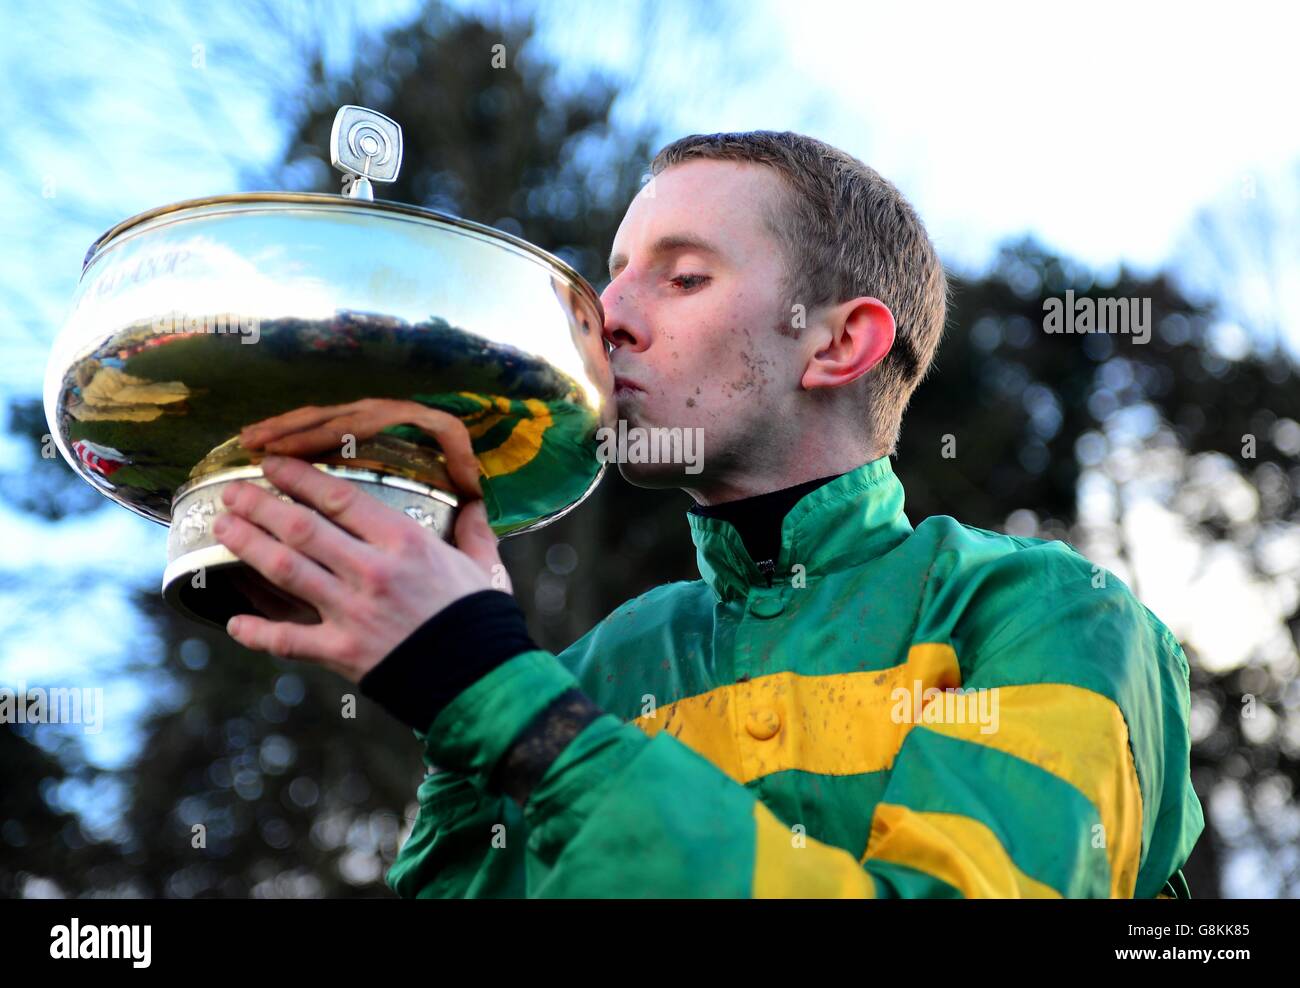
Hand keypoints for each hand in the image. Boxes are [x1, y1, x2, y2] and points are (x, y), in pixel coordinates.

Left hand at [212, 455, 508, 682]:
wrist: (481, 680)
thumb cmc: (483, 618)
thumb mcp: (484, 565)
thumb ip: (473, 530)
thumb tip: (475, 502)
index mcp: (405, 543)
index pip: (340, 498)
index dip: (300, 477)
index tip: (273, 463)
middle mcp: (372, 571)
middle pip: (301, 529)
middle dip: (260, 505)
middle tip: (232, 492)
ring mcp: (352, 612)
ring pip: (286, 571)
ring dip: (248, 546)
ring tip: (223, 527)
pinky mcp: (342, 651)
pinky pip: (288, 641)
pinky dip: (257, 633)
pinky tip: (233, 622)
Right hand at [240, 398, 482, 497]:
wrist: (469, 414)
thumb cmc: (458, 440)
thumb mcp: (462, 446)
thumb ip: (462, 462)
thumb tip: (469, 486)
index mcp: (395, 417)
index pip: (348, 427)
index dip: (314, 439)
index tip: (284, 453)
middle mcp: (372, 410)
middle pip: (323, 418)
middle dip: (286, 430)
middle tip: (250, 446)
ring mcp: (360, 411)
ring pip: (315, 416)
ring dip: (281, 426)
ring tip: (247, 441)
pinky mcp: (353, 415)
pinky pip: (317, 420)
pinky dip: (288, 427)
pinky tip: (263, 441)